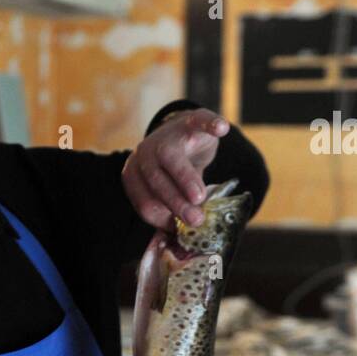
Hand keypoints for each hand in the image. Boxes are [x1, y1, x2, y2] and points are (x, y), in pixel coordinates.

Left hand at [121, 107, 229, 228]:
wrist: (182, 135)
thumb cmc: (173, 171)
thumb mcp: (169, 191)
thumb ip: (172, 210)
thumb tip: (184, 234)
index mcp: (134, 174)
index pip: (144, 201)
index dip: (162, 217)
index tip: (180, 228)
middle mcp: (145, 153)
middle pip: (156, 181)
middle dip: (175, 203)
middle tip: (195, 219)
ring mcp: (167, 136)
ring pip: (171, 157)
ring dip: (185, 179)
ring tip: (200, 197)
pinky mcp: (191, 122)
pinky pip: (200, 121)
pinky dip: (211, 124)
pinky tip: (221, 129)